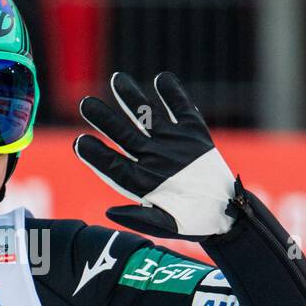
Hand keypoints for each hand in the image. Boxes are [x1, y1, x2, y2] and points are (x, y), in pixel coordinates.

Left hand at [74, 71, 237, 239]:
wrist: (226, 212)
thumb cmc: (193, 222)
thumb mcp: (167, 225)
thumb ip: (140, 218)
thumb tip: (109, 211)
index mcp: (140, 181)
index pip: (111, 165)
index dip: (95, 154)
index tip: (79, 142)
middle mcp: (151, 157)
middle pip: (122, 134)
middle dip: (104, 119)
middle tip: (86, 103)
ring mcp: (170, 142)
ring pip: (147, 115)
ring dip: (132, 97)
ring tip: (118, 79)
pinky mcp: (192, 132)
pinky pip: (181, 109)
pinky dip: (173, 94)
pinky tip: (162, 79)